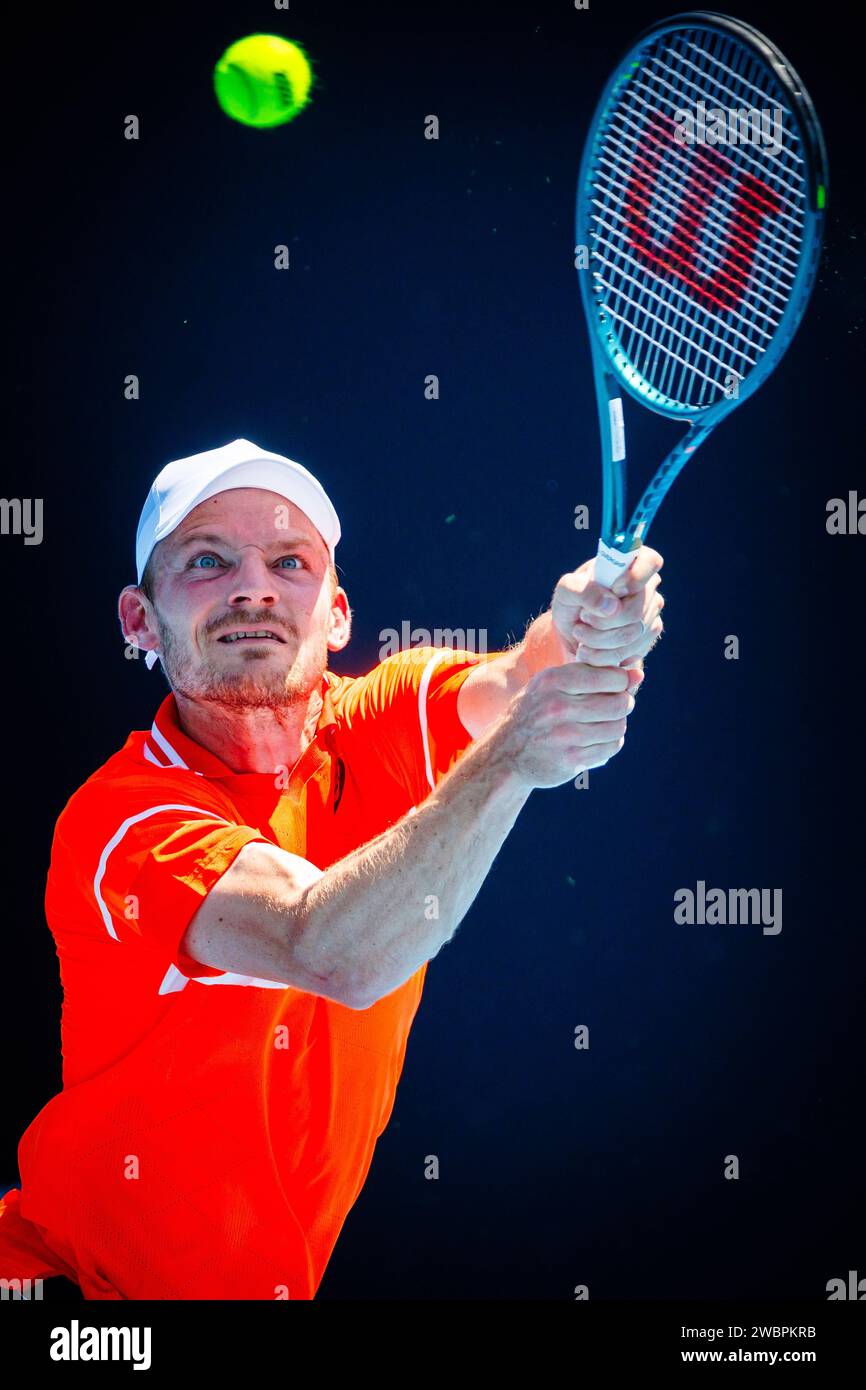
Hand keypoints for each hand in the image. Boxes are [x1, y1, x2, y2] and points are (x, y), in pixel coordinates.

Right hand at [494, 660, 643, 788]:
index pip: (611, 676)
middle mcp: (557, 706)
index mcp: (553, 680)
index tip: (612, 688)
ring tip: (603, 724)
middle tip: (613, 707)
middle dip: (623, 705)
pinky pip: (611, 747)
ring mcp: (564, 735)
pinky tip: (596, 741)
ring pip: (618, 727)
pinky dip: (610, 744)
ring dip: (617, 726)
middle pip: (619, 703)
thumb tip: (639, 674)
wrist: (505, 754)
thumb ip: (593, 674)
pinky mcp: (570, 760)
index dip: (620, 682)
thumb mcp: (552, 684)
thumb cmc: (536, 711)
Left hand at [550, 546, 664, 666]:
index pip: (651, 561)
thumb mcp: (566, 591)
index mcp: (630, 564)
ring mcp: (651, 614)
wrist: (573, 631)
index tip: (615, 590)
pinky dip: (603, 655)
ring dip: (598, 640)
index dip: (636, 577)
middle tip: (582, 619)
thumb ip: (583, 590)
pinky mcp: (647, 639)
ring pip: (631, 635)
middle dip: (602, 622)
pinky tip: (589, 650)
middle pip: (636, 610)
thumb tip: (612, 606)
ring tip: (579, 635)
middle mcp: (647, 588)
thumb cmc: (571, 602)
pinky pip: (630, 652)